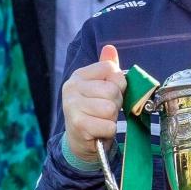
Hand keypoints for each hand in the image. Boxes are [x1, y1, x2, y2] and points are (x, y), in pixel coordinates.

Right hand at [62, 43, 125, 162]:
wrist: (80, 141)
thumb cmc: (95, 111)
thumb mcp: (101, 87)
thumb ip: (107, 68)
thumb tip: (110, 48)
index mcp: (79, 75)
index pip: (111, 69)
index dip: (118, 84)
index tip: (109, 94)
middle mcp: (71, 88)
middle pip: (112, 90)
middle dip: (116, 103)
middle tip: (106, 111)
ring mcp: (72, 106)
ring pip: (110, 108)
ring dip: (112, 118)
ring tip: (102, 120)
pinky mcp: (78, 125)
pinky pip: (109, 125)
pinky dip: (109, 131)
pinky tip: (99, 131)